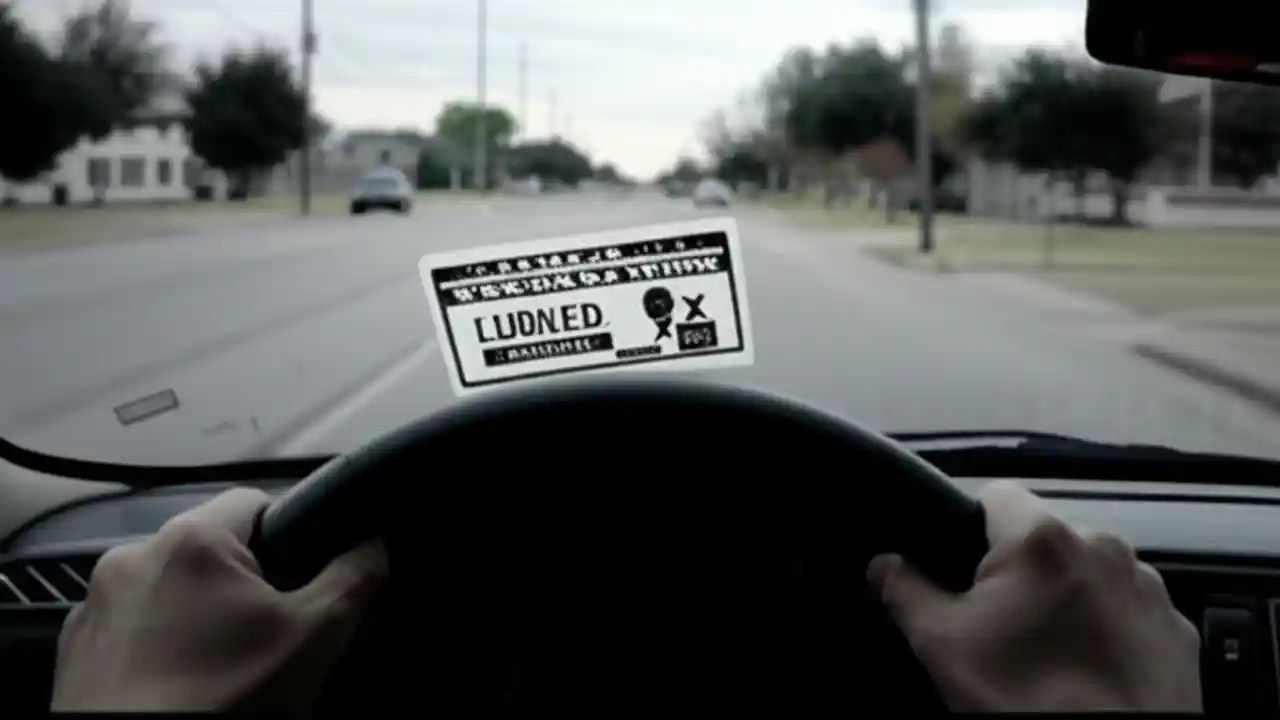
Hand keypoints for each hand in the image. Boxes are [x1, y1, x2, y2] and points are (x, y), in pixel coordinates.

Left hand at [51, 487, 387, 712]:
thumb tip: (373, 545)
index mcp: (192, 539)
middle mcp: (132, 556)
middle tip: (266, 635)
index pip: (256, 502)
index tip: (299, 585)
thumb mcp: (313, 637)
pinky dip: (157, 643)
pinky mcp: (74, 647)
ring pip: (169, 587)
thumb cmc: (223, 700)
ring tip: (219, 665)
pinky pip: (132, 625)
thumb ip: (353, 578)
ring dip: (196, 612)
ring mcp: (95, 603)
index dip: (289, 537)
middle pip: (211, 549)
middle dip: (242, 584)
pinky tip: (180, 681)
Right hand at [866, 480, 1201, 711]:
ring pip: (1088, 574)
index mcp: (1041, 539)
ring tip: (1047, 655)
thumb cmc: (1027, 702)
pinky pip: (1128, 611)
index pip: (995, 496)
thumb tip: (883, 566)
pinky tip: (1087, 669)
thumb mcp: (941, 646)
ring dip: (1066, 598)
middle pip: (1043, 539)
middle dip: (1020, 574)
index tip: (964, 575)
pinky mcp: (1177, 630)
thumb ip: (905, 591)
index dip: (971, 530)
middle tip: (999, 628)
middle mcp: (1104, 549)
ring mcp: (1148, 589)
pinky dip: (1107, 629)